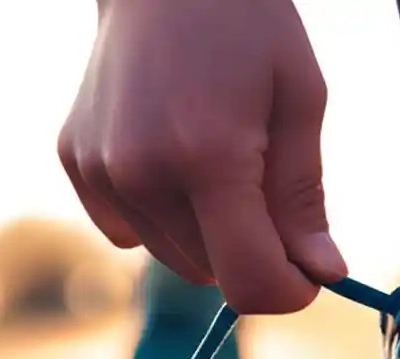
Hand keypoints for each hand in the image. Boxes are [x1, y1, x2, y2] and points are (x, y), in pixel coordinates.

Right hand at [58, 0, 345, 313]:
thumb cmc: (247, 26)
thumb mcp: (299, 101)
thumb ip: (304, 198)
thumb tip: (324, 273)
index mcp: (206, 156)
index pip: (250, 281)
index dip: (289, 290)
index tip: (309, 269)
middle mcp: (140, 172)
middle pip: (213, 273)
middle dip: (251, 252)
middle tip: (267, 186)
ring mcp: (98, 170)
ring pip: (173, 258)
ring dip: (207, 235)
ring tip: (218, 158)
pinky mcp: (75, 163)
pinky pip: (131, 232)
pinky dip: (162, 216)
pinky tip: (173, 155)